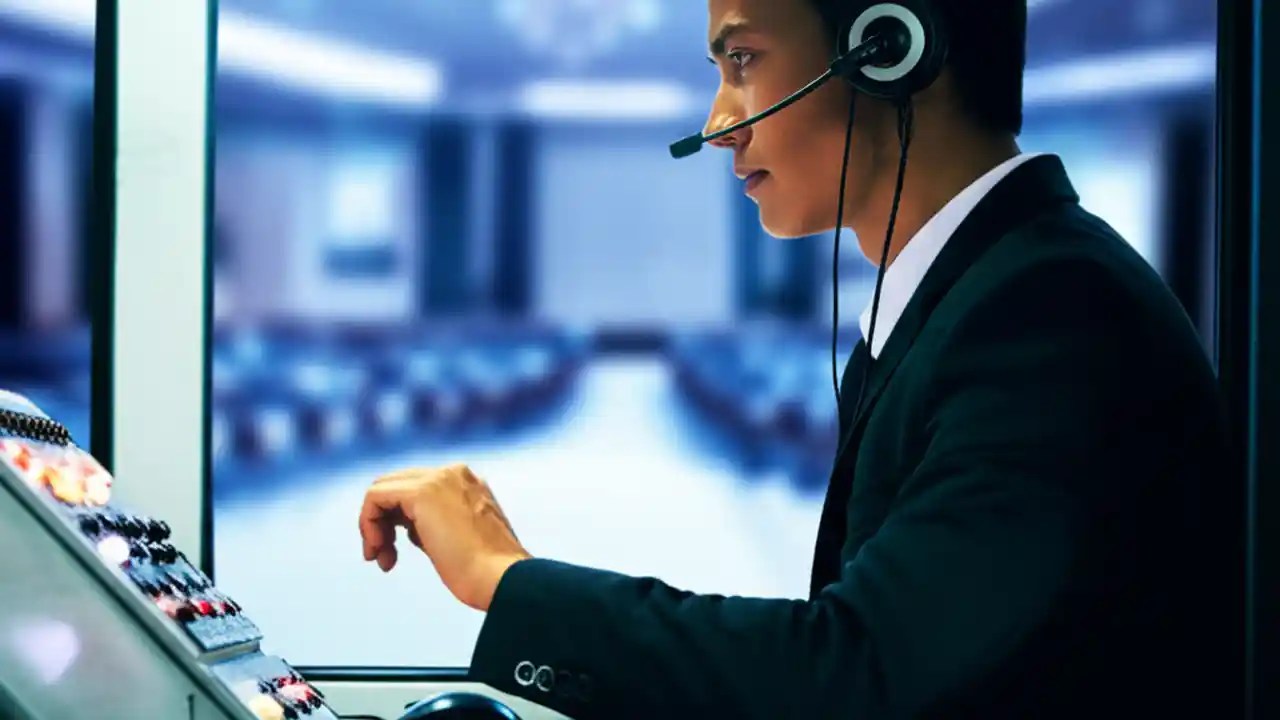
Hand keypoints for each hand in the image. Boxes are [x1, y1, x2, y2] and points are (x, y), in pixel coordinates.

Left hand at [359, 463, 530, 610]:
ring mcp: (440, 479)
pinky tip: (379, 551)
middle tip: (382, 558)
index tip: (394, 555)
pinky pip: (375, 497)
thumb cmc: (487, 574)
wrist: (503, 579)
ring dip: (372, 526)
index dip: (395, 521)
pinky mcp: (423, 492)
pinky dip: (367, 523)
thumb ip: (436, 526)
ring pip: (382, 489)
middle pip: (395, 485)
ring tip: (381, 559)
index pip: (413, 489)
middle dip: (380, 522)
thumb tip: (408, 529)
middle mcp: (454, 473)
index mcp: (467, 483)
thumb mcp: (460, 541)